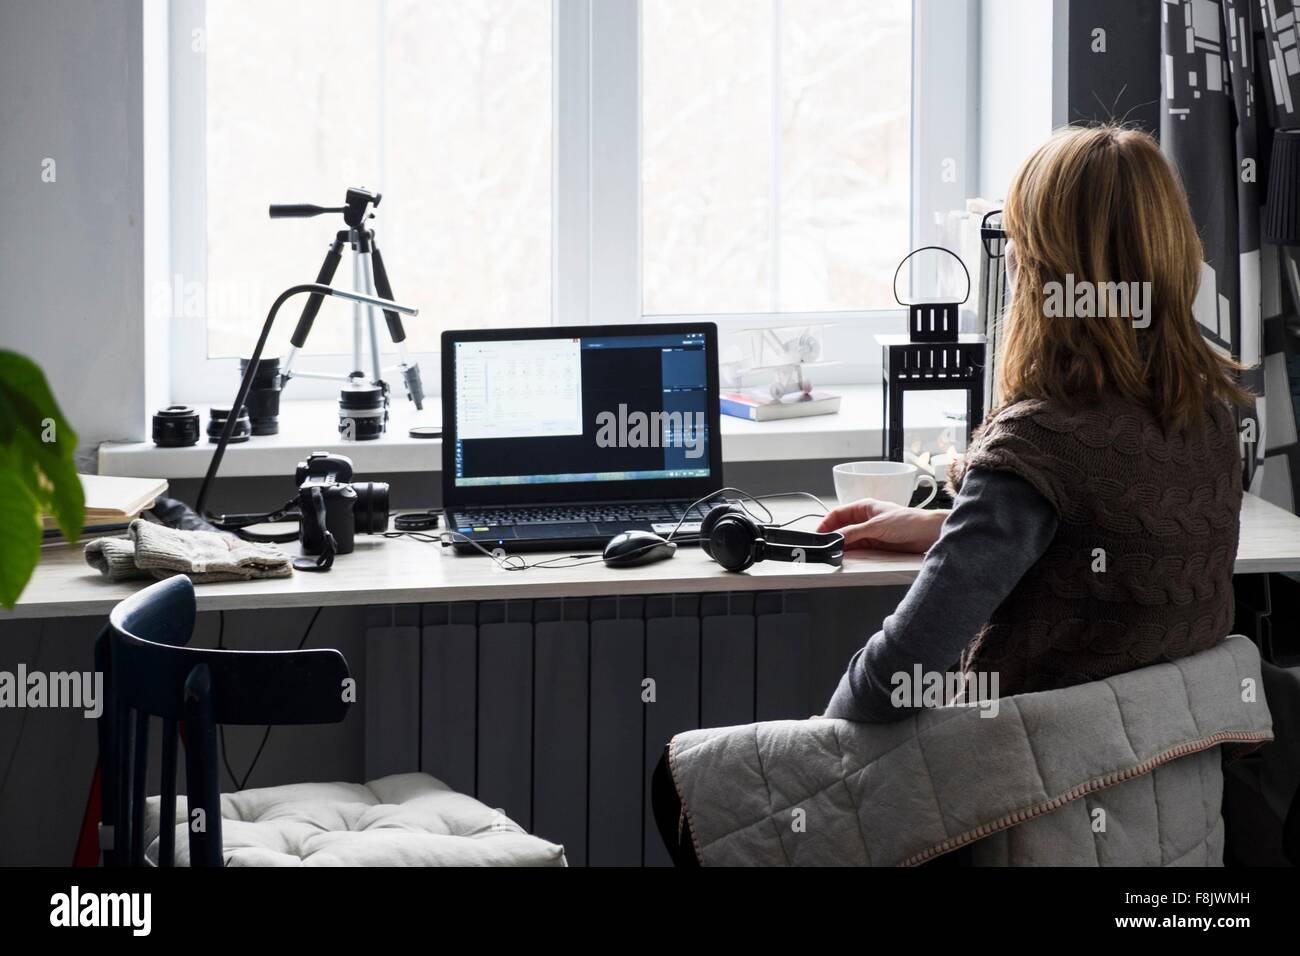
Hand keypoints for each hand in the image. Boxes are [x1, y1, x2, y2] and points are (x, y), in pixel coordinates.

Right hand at [816, 498, 947, 552]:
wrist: (928, 533)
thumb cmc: (909, 521)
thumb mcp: (876, 526)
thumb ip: (854, 532)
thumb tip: (837, 538)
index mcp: (864, 507)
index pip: (838, 513)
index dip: (826, 523)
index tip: (818, 534)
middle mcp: (866, 519)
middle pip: (842, 527)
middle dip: (832, 535)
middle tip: (824, 546)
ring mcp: (871, 532)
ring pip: (849, 539)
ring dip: (841, 545)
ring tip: (833, 552)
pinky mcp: (877, 545)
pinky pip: (859, 549)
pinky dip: (851, 552)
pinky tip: (846, 556)